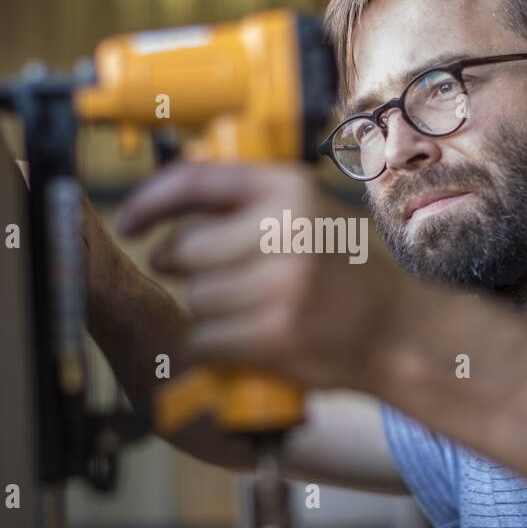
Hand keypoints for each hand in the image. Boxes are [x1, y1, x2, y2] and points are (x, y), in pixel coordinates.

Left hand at [116, 162, 406, 390]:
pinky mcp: (276, 334)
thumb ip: (248, 198)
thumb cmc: (345, 270)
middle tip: (205, 278)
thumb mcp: (307, 210)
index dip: (150, 202)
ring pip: (195, 298)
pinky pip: (205, 338)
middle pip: (186, 249)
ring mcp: (282, 284)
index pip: (196, 182)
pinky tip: (241, 340)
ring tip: (244, 311)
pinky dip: (212, 345)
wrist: (397, 329)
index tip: (129, 222)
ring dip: (206, 311)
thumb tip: (166, 198)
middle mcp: (286, 229)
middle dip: (182, 268)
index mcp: (289, 188)